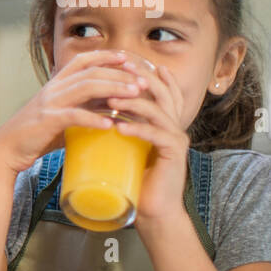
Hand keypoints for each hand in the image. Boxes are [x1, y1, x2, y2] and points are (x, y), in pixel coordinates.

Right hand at [0, 50, 144, 175]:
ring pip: (86, 87)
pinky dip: (94, 118)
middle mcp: (53, 89)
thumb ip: (82, 110)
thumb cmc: (35, 135)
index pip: (82, 61)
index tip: (127, 58)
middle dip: (120, 74)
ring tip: (135, 95)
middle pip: (91, 71)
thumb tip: (111, 112)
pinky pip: (74, 116)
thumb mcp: (61, 117)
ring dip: (114, 89)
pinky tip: (111, 124)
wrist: (6, 149)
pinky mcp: (47, 121)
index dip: (105, 56)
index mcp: (56, 85)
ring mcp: (49, 103)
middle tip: (143, 81)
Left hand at [108, 62, 191, 227]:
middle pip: (162, 92)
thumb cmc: (135, 177)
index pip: (161, 88)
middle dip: (139, 78)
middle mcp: (175, 124)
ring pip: (158, 110)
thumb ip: (120, 124)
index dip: (144, 72)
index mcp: (165, 120)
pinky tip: (120, 127)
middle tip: (117, 68)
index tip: (121, 60)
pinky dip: (138, 129)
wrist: (152, 210)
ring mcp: (176, 138)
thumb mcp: (126, 145)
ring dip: (133, 103)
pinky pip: (157, 135)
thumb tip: (93, 108)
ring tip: (109, 99)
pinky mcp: (174, 153)